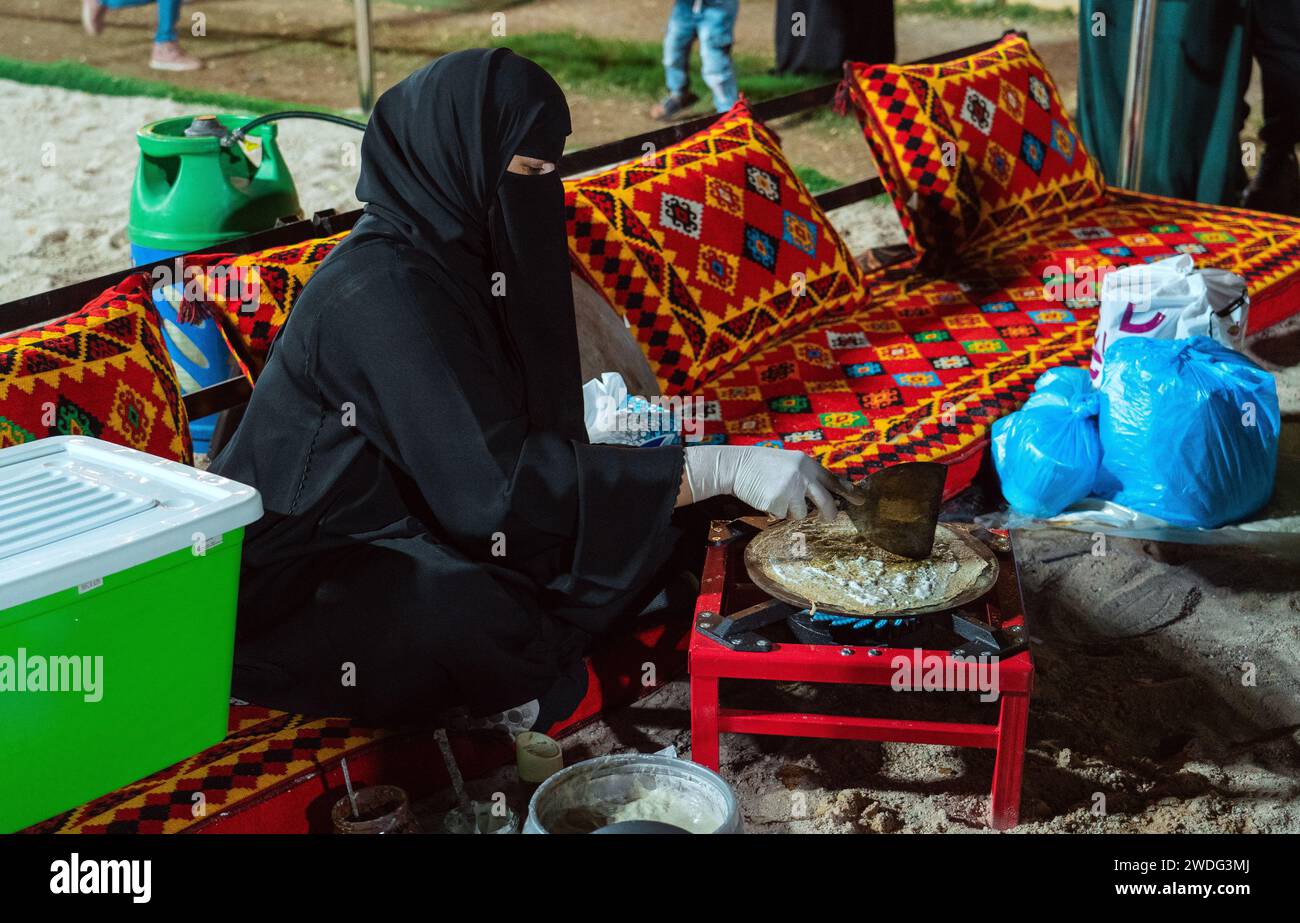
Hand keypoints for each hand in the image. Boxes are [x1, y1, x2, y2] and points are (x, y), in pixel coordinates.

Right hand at [683, 445, 861, 520]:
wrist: (738, 465)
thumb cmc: (763, 465)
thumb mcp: (790, 464)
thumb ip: (807, 476)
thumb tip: (824, 494)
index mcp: (808, 464)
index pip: (833, 481)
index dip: (848, 492)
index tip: (860, 501)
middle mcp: (803, 476)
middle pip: (826, 503)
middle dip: (829, 514)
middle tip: (828, 518)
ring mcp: (792, 489)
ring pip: (802, 514)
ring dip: (791, 511)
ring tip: (777, 496)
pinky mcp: (779, 501)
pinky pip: (783, 516)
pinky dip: (775, 511)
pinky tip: (766, 498)